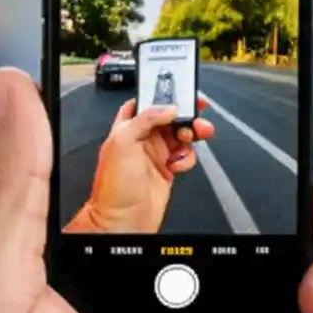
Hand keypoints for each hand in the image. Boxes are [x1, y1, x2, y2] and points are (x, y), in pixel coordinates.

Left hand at [66, 97, 215, 233]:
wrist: (124, 220)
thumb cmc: (114, 187)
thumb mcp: (123, 142)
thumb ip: (145, 119)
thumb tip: (168, 109)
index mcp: (127, 128)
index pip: (145, 103)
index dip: (162, 95)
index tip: (179, 92)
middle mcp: (142, 139)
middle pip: (169, 118)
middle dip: (186, 114)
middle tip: (198, 113)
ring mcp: (156, 155)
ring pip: (181, 135)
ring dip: (192, 134)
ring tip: (197, 135)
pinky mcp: (168, 170)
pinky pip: (185, 156)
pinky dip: (188, 158)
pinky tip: (178, 164)